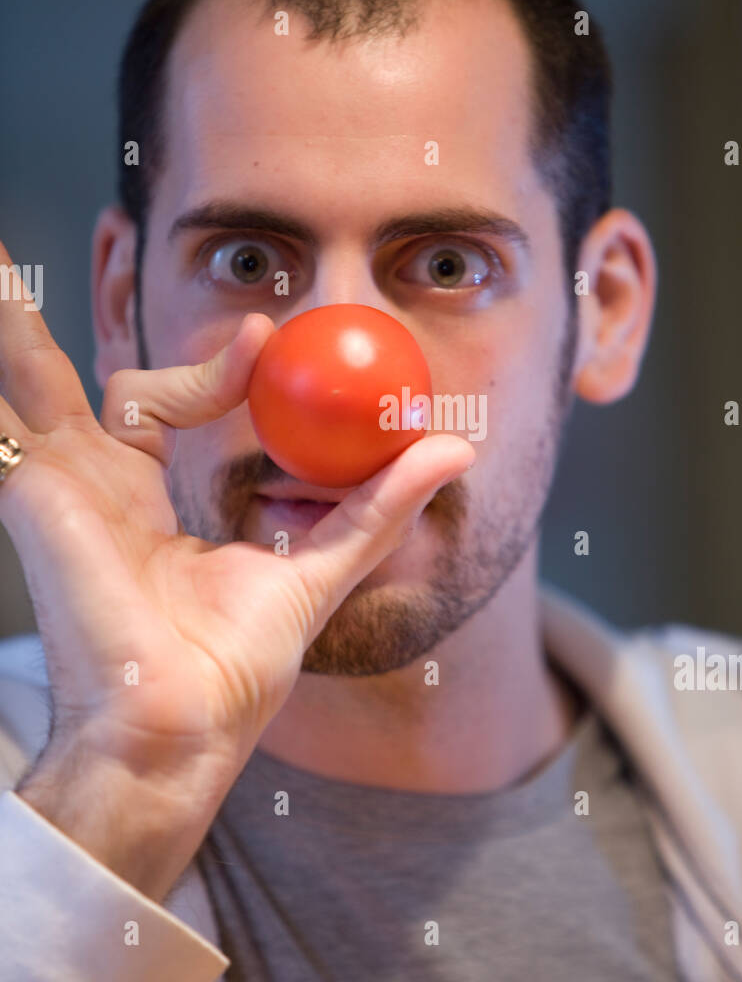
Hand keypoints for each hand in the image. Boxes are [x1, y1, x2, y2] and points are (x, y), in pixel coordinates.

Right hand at [0, 240, 473, 784]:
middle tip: (32, 256)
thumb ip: (379, 507)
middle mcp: (89, 484)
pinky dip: (1, 375)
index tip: (267, 340)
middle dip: (45, 322)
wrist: (187, 725)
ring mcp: (58, 484)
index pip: (161, 403)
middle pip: (67, 379)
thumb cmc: (237, 667)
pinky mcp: (39, 493)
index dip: (211, 370)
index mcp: (137, 497)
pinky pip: (7, 418)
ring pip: (28, 379)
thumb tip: (455, 447)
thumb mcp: (320, 568)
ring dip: (10, 323)